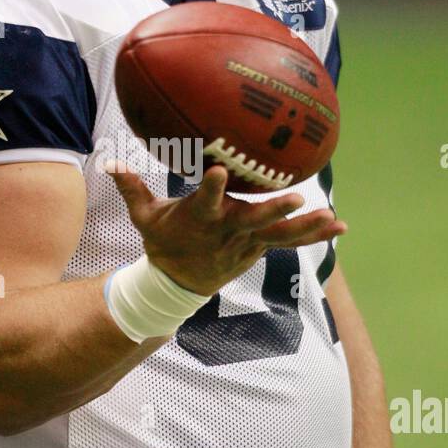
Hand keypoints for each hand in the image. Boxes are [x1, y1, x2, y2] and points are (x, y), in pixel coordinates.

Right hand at [106, 162, 346, 294]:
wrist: (176, 283)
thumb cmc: (161, 241)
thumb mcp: (143, 217)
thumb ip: (131, 188)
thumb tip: (108, 164)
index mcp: (200, 218)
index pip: (205, 201)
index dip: (210, 188)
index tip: (216, 170)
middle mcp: (227, 231)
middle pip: (253, 220)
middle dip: (274, 210)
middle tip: (297, 198)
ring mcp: (247, 242)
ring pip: (279, 235)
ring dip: (306, 228)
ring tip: (332, 218)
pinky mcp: (259, 248)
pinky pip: (290, 242)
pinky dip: (314, 236)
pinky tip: (340, 227)